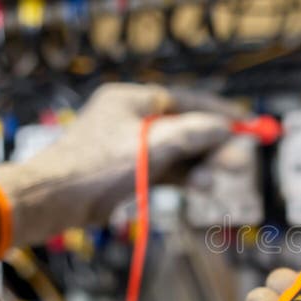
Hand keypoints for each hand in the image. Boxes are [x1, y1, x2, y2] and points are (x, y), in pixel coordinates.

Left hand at [0, 82, 244, 255]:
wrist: (54, 201)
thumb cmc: (97, 166)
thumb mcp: (151, 144)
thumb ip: (192, 133)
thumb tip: (224, 127)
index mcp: (132, 99)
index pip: (186, 99)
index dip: (219, 111)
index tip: (247, 122)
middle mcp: (133, 118)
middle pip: (186, 128)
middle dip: (214, 146)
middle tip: (241, 162)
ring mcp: (132, 146)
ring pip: (179, 152)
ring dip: (201, 165)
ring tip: (220, 179)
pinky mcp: (131, 171)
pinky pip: (167, 169)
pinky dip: (185, 177)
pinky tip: (202, 186)